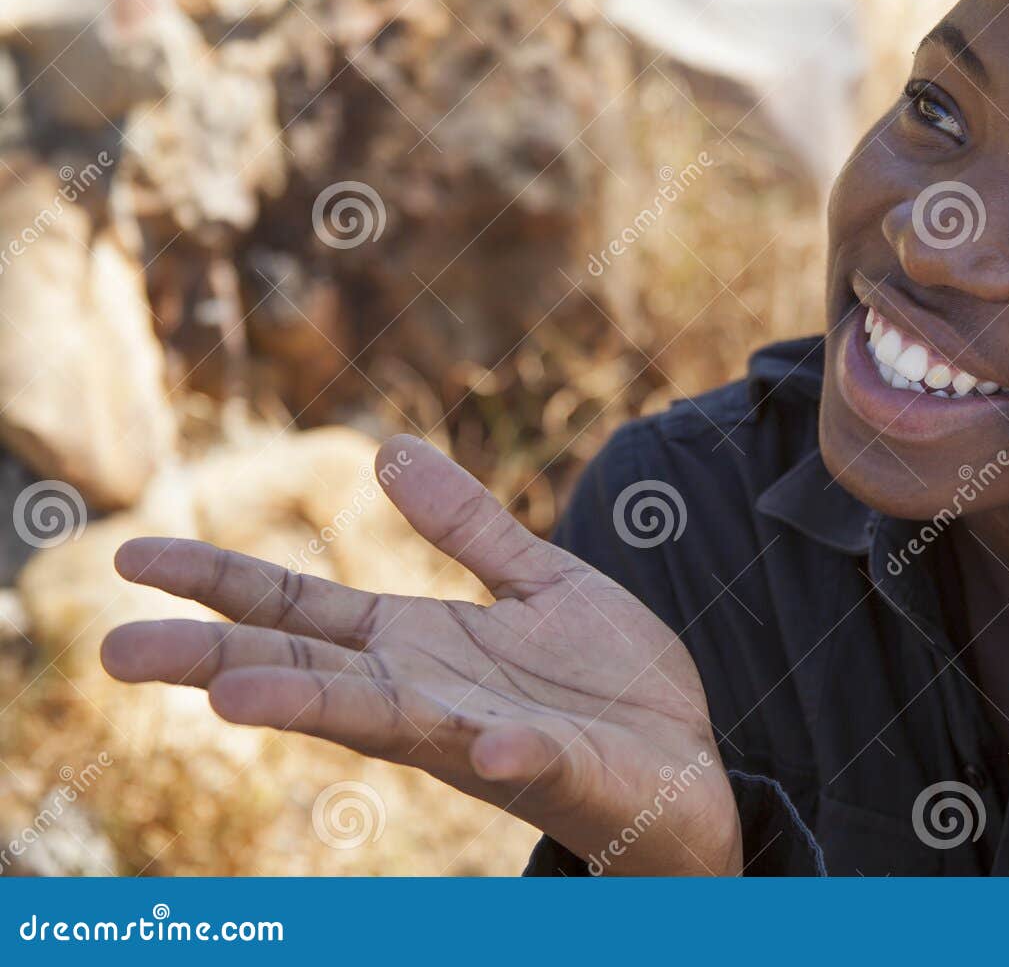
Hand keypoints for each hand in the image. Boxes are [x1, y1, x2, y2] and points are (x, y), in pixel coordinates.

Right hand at [101, 436, 740, 875]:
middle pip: (309, 671)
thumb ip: (464, 526)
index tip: (130, 555)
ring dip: (316, 708)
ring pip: (390, 723)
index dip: (220, 582)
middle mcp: (429, 698)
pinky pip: (530, 760)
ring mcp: (487, 738)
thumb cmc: (600, 681)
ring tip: (234, 695)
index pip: (298, 610)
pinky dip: (508, 753)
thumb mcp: (533, 581)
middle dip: (216, 661)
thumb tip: (384, 449)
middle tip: (116, 651)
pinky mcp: (560, 768)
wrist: (685, 759)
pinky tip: (488, 746)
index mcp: (417, 647)